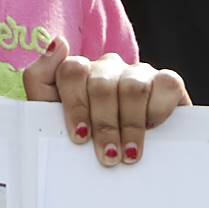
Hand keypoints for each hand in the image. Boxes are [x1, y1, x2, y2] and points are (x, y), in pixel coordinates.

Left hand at [20, 45, 183, 165]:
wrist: (132, 166)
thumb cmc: (89, 141)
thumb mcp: (55, 119)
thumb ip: (40, 81)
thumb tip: (58, 41)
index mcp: (80, 74)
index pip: (71, 71)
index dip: (75, 105)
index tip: (80, 138)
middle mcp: (108, 68)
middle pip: (101, 84)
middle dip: (103, 125)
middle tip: (107, 156)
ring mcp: (138, 72)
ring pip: (132, 87)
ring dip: (129, 125)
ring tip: (129, 154)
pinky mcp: (168, 82)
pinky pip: (166, 85)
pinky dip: (158, 110)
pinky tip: (153, 129)